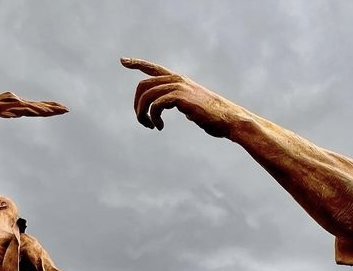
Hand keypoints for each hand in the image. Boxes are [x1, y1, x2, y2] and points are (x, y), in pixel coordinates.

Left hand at [121, 57, 239, 137]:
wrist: (229, 120)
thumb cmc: (215, 118)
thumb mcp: (196, 109)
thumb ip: (188, 107)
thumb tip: (186, 113)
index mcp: (179, 81)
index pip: (154, 69)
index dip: (137, 63)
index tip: (123, 61)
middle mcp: (177, 80)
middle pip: (143, 85)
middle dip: (137, 104)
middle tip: (142, 121)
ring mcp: (179, 87)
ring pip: (147, 96)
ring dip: (142, 114)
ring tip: (150, 126)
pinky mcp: (180, 97)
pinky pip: (156, 105)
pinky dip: (153, 118)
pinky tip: (159, 127)